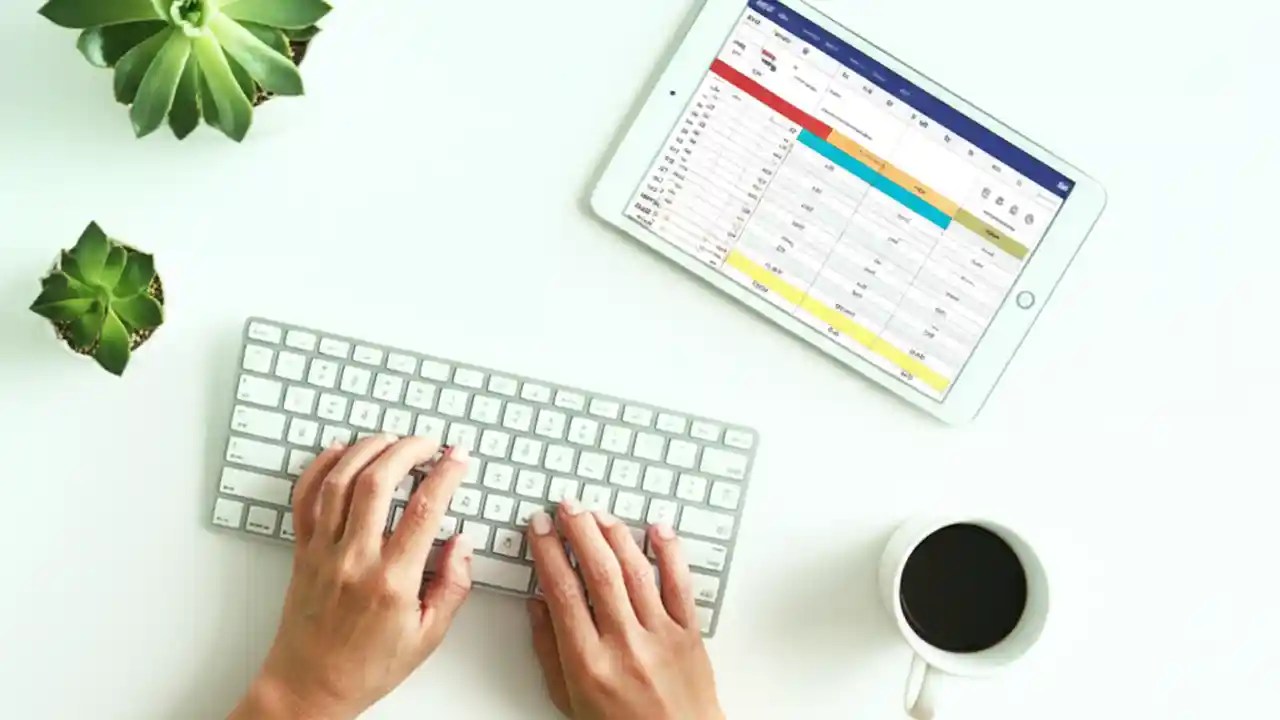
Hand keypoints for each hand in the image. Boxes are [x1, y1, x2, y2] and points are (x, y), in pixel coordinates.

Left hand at [229, 436, 473, 719]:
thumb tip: (462, 544)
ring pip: (340, 482)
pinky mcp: (301, 552)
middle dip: (408, 450)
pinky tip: (339, 453)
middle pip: (379, 482)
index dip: (446, 475)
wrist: (310, 688)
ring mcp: (323, 553)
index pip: (425, 510)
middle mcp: (355, 560)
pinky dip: (320, 468)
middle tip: (427, 443)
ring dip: (367, 450)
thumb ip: (452, 587)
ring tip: (390, 440)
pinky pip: (305, 499)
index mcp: (392, 582)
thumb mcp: (428, 636)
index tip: (458, 459)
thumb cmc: (367, 667)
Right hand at [525, 501, 724, 719]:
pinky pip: (680, 585)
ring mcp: (660, 637)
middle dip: (579, 531)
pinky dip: (669, 553)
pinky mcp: (689, 634)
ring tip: (598, 513)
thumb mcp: (568, 699)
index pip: (563, 591)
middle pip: (598, 571)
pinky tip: (657, 529)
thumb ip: (549, 650)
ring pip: (636, 571)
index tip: (539, 529)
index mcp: (588, 662)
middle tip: (566, 506)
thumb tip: (537, 603)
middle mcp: (625, 645)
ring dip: (615, 535)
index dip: (548, 552)